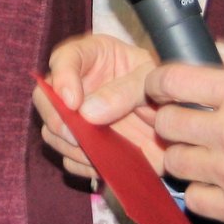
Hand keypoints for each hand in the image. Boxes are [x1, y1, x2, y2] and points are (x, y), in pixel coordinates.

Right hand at [32, 32, 161, 181]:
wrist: (178, 118)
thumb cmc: (162, 85)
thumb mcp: (151, 77)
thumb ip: (125, 90)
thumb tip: (88, 113)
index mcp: (90, 57)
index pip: (64, 59)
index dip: (62, 80)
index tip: (73, 102)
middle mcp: (75, 87)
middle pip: (44, 98)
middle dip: (56, 118)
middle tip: (76, 135)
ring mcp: (76, 119)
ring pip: (52, 132)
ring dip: (70, 146)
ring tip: (95, 153)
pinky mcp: (84, 145)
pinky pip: (70, 160)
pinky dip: (82, 166)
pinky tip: (102, 165)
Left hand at [146, 44, 223, 223]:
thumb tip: (213, 50)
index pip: (171, 80)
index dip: (159, 83)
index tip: (163, 89)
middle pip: (166, 122)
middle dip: (174, 120)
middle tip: (193, 124)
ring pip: (174, 162)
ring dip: (187, 157)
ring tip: (211, 154)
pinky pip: (192, 199)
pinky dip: (203, 193)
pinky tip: (222, 183)